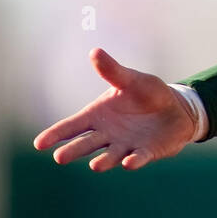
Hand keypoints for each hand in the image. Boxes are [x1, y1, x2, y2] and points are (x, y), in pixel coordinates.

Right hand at [33, 48, 197, 170]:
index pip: (72, 126)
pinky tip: (128, 163)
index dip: (55, 134)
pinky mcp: (146, 152)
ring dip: (103, 161)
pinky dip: (134, 161)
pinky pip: (138, 158)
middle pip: (86, 144)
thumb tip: (95, 51)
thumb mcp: (131, 80)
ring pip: (110, 155)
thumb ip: (113, 71)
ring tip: (95, 166)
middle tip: (59, 157)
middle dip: (73, 150)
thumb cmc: (148, 94)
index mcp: (98, 116)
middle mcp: (107, 134)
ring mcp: (125, 145)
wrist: (178, 108)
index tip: (38, 144)